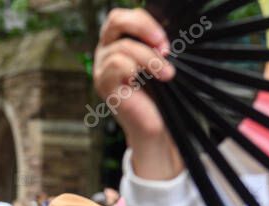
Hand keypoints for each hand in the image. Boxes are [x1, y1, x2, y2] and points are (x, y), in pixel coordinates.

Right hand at [94, 9, 182, 179]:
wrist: (157, 125)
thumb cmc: (160, 94)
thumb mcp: (159, 60)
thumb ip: (155, 42)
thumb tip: (166, 28)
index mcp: (116, 43)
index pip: (123, 16)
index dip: (145, 21)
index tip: (167, 39)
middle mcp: (105, 53)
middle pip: (114, 19)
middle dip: (144, 27)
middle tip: (165, 46)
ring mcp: (101, 69)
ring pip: (123, 46)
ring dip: (150, 58)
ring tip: (167, 74)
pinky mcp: (104, 85)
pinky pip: (118, 63)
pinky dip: (142, 68)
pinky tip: (156, 80)